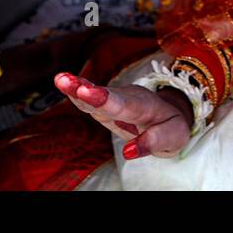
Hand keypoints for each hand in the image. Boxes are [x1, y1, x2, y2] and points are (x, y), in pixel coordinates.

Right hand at [54, 72, 192, 159]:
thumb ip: (153, 142)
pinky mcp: (106, 104)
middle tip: (65, 80)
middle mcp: (128, 98)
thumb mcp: (173, 137)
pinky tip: (62, 82)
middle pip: (105, 95)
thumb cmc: (171, 127)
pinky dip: (76, 92)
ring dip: (77, 88)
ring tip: (60, 79)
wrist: (170, 113)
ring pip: (95, 95)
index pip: (123, 104)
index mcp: (145, 107)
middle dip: (85, 90)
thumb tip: (128, 152)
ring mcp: (116, 99)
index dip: (105, 99)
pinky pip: (90, 99)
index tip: (89, 93)